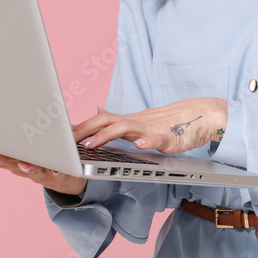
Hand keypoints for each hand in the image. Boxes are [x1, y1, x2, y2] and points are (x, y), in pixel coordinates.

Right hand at [0, 144, 87, 195]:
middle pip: (7, 161)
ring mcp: (39, 171)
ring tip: (22, 163)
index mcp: (13, 154)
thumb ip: (19, 124)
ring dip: (26, 166)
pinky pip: (57, 173)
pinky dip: (56, 171)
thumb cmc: (45, 149)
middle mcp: (22, 164)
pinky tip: (56, 169)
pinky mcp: (58, 173)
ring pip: (30, 169)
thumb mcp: (30, 136)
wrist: (66, 175)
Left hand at [73, 98, 226, 154]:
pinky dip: (147, 141)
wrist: (199, 116)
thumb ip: (117, 119)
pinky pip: (156, 138)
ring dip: (106, 136)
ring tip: (91, 144)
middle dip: (84, 130)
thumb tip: (96, 111)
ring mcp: (151, 128)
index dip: (79, 126)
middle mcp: (135, 122)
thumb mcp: (137, 121)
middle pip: (105, 122)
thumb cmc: (167, 122)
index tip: (58, 134)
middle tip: (66, 141)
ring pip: (125, 129)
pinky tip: (141, 145)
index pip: (98, 121)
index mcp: (127, 121)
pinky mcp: (168, 137)